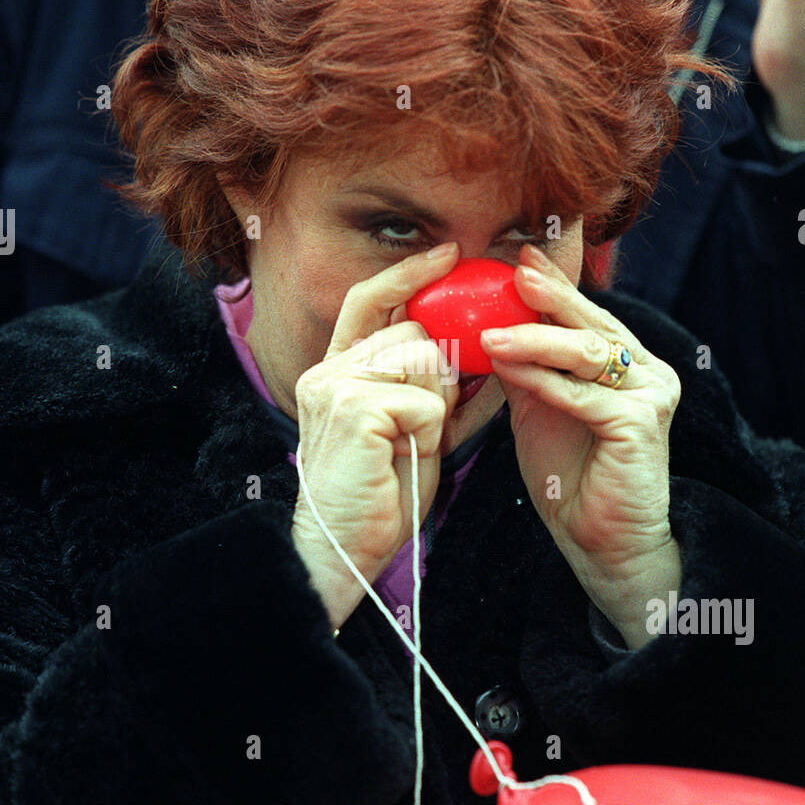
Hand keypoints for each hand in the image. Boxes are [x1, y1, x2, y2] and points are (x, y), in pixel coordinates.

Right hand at [291, 243, 460, 630]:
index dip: (409, 274)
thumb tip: (476, 348)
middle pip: (413, 332)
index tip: (447, 254)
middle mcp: (328, 369)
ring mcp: (337, 385)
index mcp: (335, 370)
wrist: (341, 550)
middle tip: (422, 428)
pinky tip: (405, 457)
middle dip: (440, 375)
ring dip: (435, 409)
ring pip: (424, 360)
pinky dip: (431, 433)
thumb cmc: (379, 497)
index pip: (370, 300)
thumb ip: (433, 386)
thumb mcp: (413, 431)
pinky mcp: (355, 408)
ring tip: (409, 448)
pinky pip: (426, 400)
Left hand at [480, 244, 681, 649]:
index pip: (587, 315)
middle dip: (549, 295)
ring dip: (534, 338)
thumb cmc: (571, 478)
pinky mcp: (640, 423)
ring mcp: (650, 395)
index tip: (517, 258)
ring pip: (585, 352)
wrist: (600, 541)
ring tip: (489, 333)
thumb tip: (490, 323)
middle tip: (511, 271)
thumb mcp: (540, 408)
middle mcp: (648, 371)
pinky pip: (582, 394)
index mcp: (628, 363)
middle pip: (591, 323)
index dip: (553, 286)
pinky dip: (541, 379)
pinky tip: (508, 367)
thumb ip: (526, 367)